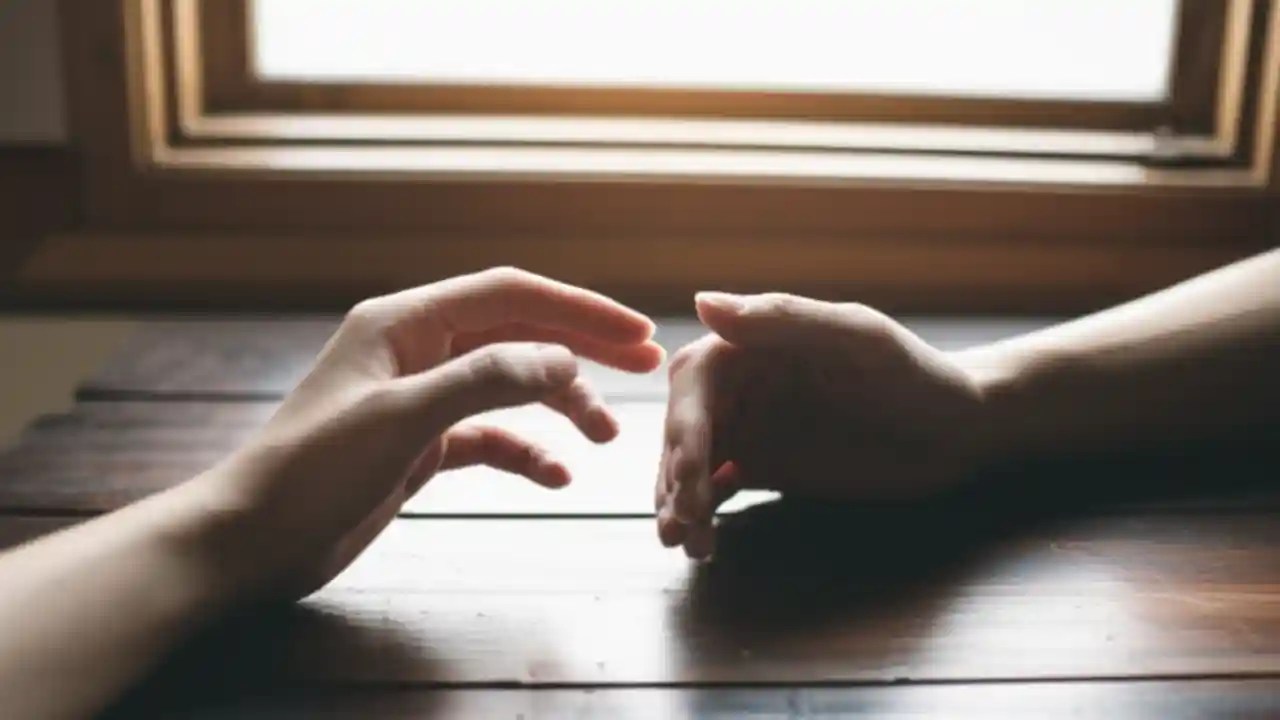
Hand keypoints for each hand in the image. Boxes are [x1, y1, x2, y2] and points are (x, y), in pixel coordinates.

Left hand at [193, 268, 662, 598]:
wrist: (252, 541)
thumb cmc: (311, 470)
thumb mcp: (402, 418)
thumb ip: (485, 380)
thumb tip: (564, 359)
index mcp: (405, 322)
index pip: (509, 294)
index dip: (577, 308)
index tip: (635, 332)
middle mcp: (417, 350)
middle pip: (518, 333)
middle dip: (583, 348)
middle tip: (647, 367)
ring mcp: (420, 398)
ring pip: (510, 386)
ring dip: (560, 406)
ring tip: (606, 437)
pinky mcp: (420, 445)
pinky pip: (489, 437)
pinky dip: (525, 451)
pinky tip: (555, 474)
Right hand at [656, 292, 988, 558]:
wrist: (958, 430)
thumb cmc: (916, 371)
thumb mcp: (856, 338)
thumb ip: (783, 319)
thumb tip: (703, 301)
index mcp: (755, 343)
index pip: (696, 381)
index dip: (684, 426)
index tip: (692, 473)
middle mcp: (743, 383)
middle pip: (684, 427)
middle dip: (676, 476)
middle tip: (684, 525)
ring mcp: (750, 426)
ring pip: (693, 462)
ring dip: (680, 502)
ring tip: (688, 545)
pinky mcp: (764, 465)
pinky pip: (717, 487)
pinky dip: (703, 513)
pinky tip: (703, 542)